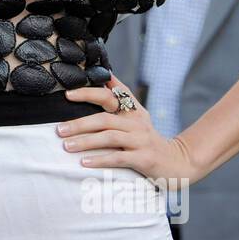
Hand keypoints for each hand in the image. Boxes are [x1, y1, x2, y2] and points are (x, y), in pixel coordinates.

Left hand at [59, 72, 201, 181]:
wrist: (179, 163)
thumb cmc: (149, 141)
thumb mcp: (138, 117)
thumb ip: (122, 98)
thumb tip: (107, 75)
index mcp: (134, 111)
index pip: (111, 95)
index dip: (89, 93)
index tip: (68, 94)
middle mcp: (137, 123)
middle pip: (104, 118)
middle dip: (79, 124)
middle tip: (59, 130)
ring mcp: (141, 140)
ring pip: (109, 137)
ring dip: (85, 141)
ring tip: (67, 146)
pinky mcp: (144, 159)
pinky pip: (119, 157)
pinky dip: (100, 160)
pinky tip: (85, 162)